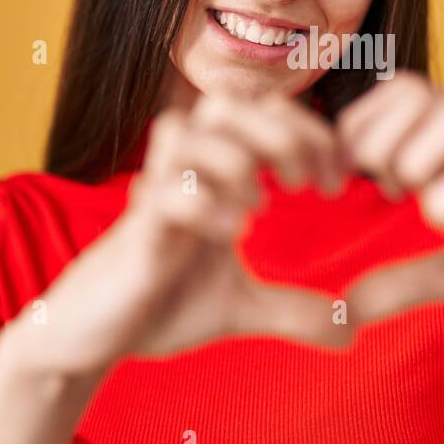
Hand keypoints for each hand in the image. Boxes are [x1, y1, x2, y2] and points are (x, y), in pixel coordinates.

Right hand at [20, 92, 350, 375]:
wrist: (92, 338)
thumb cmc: (161, 304)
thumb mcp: (241, 306)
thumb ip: (295, 310)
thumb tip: (351, 330)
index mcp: (213, 174)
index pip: (263, 111)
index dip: (308, 130)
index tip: (337, 180)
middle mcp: (184, 174)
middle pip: (228, 105)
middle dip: (281, 133)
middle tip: (306, 184)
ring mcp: (157, 199)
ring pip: (189, 132)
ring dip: (237, 161)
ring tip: (261, 207)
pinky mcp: (137, 234)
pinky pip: (165, 194)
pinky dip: (205, 205)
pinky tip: (232, 234)